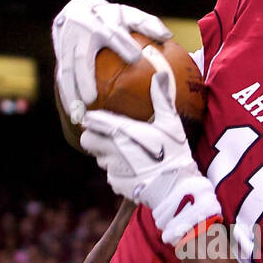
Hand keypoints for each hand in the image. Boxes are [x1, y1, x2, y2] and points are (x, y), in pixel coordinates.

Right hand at [52, 0, 171, 121]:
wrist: (75, 11)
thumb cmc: (111, 17)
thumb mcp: (129, 15)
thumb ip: (147, 24)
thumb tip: (167, 36)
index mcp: (102, 21)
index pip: (113, 33)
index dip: (123, 45)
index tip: (135, 58)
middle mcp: (82, 33)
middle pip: (82, 56)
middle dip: (85, 76)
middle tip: (92, 97)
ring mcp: (68, 44)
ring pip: (68, 69)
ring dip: (72, 90)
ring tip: (80, 110)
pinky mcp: (61, 54)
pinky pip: (63, 75)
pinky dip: (67, 92)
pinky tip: (73, 110)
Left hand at [79, 70, 221, 245]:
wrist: (175, 188)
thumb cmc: (173, 154)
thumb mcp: (171, 124)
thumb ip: (162, 99)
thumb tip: (160, 74)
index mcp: (123, 132)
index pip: (95, 122)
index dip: (90, 119)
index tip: (90, 117)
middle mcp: (113, 150)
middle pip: (87, 140)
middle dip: (93, 137)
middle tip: (105, 135)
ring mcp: (113, 168)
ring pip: (99, 158)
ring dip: (107, 154)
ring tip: (125, 153)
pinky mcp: (116, 183)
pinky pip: (110, 174)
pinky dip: (118, 171)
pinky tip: (134, 170)